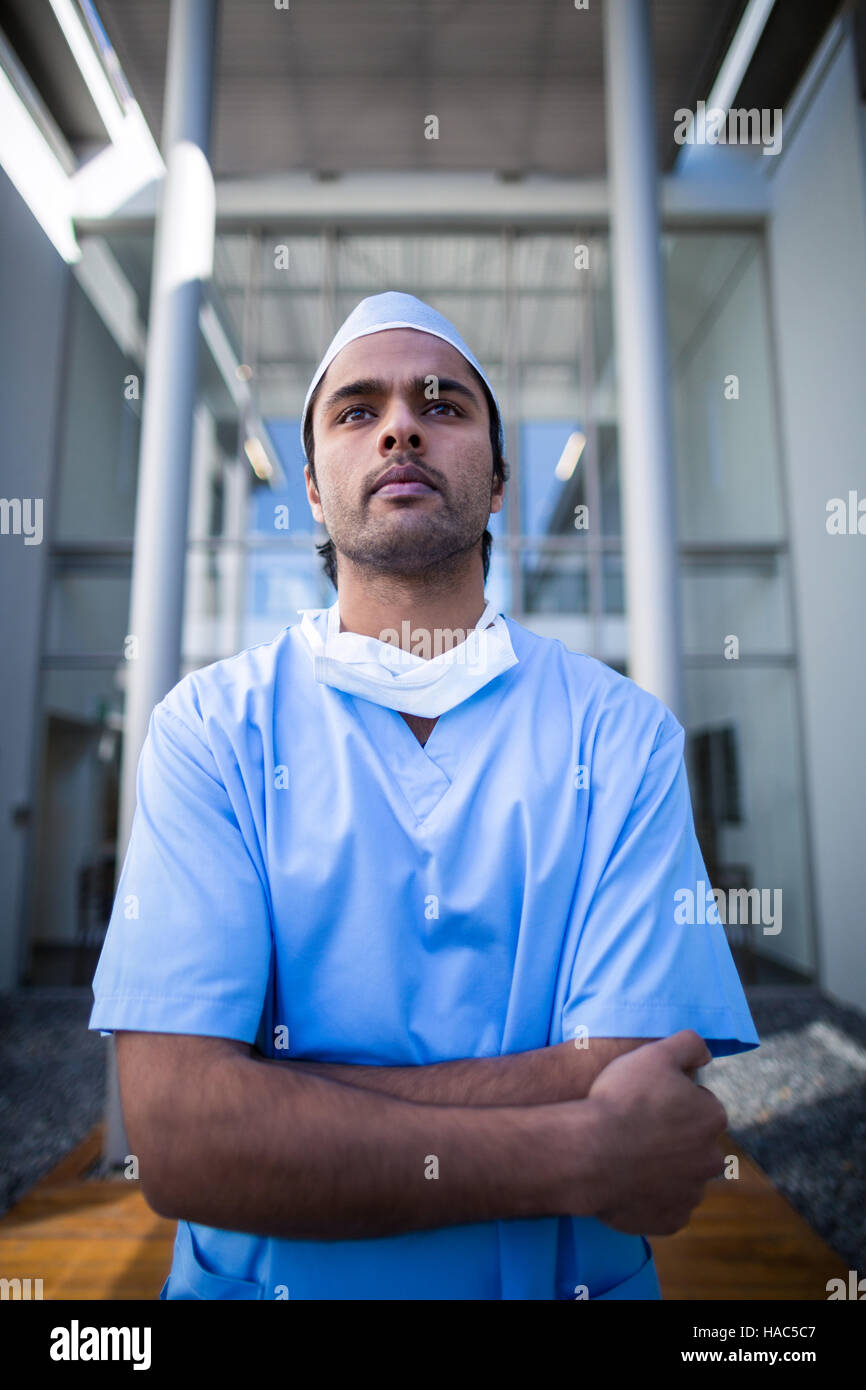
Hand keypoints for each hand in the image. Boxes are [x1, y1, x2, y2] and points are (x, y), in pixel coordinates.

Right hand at [569, 1029, 726, 1234]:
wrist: (589, 1151)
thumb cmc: (620, 1098)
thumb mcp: (654, 1053)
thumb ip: (689, 1044)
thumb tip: (707, 1053)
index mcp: (712, 1118)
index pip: (698, 1104)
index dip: (670, 1099)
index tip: (644, 1099)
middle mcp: (710, 1159)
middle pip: (693, 1143)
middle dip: (673, 1137)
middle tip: (636, 1128)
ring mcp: (691, 1193)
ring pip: (682, 1176)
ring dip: (664, 1168)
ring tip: (629, 1156)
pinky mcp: (671, 1220)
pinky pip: (666, 1207)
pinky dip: (652, 1198)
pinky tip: (629, 1183)